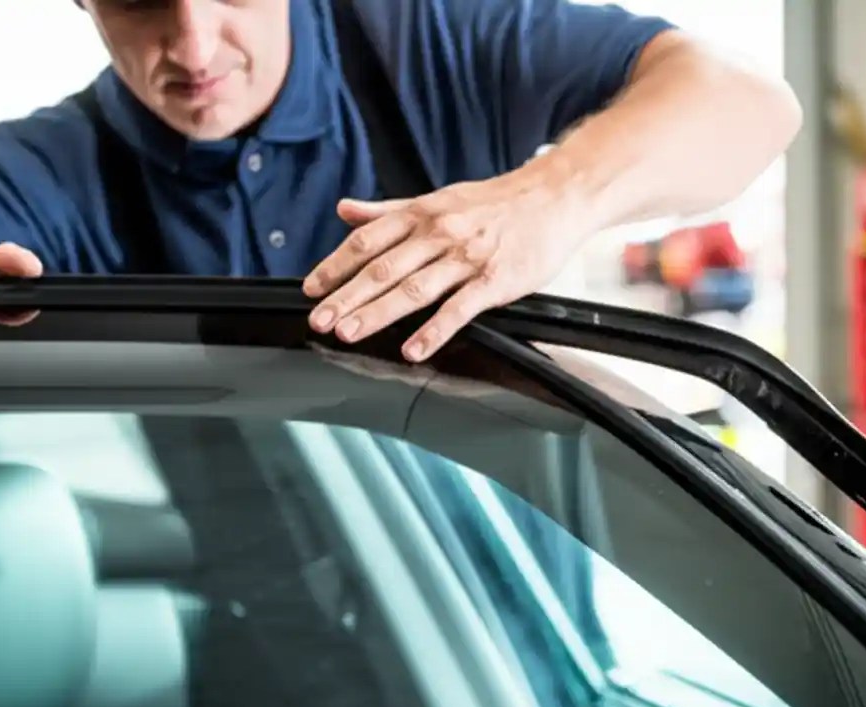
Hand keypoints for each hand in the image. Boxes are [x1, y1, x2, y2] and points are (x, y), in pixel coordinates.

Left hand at [303, 170, 584, 361]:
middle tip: (319, 321)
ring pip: (413, 289)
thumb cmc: (494, 204)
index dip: (336, 266)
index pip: (367, 240)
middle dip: (346, 297)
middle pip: (383, 268)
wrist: (554, 197)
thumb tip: (345, 211)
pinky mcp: (494, 280)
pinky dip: (434, 331)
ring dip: (378, 313)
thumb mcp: (437, 199)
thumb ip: (388, 210)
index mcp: (420, 214)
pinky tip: (413, 350)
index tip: (312, 288)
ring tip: (349, 334)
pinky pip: (459, 309)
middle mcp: (438, 234)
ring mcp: (465, 258)